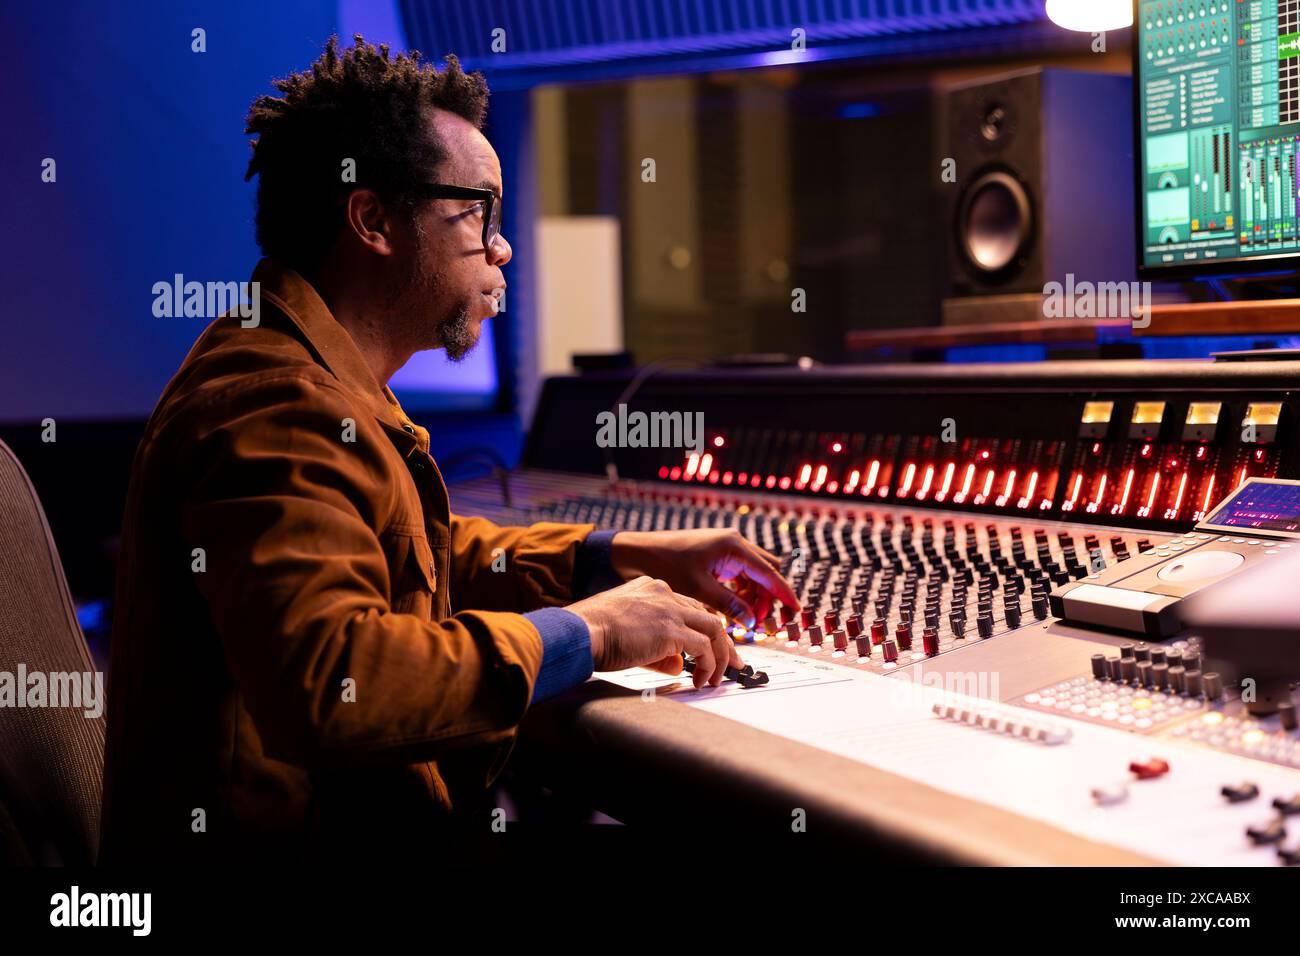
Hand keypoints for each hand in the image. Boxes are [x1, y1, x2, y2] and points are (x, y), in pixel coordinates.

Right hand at [566, 576, 741, 688]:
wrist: (580, 632)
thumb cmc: (591, 633)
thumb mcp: (629, 635)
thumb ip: (657, 648)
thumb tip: (677, 665)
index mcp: (650, 588)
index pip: (687, 607)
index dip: (701, 630)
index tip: (710, 648)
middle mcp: (664, 593)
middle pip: (706, 615)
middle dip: (723, 642)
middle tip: (732, 662)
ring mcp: (669, 609)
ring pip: (714, 628)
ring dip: (720, 655)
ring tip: (717, 677)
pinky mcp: (671, 629)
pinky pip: (703, 648)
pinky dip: (708, 665)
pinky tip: (701, 679)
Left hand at [608, 529, 798, 627]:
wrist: (639, 552)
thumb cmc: (666, 565)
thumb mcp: (700, 590)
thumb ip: (730, 605)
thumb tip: (753, 621)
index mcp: (734, 547)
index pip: (769, 574)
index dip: (784, 594)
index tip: (796, 610)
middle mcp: (734, 543)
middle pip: (766, 572)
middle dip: (768, 598)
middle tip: (762, 622)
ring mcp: (727, 547)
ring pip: (754, 574)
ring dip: (754, 597)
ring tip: (745, 619)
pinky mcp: (718, 554)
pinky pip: (740, 574)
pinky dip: (741, 591)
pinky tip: (734, 609)